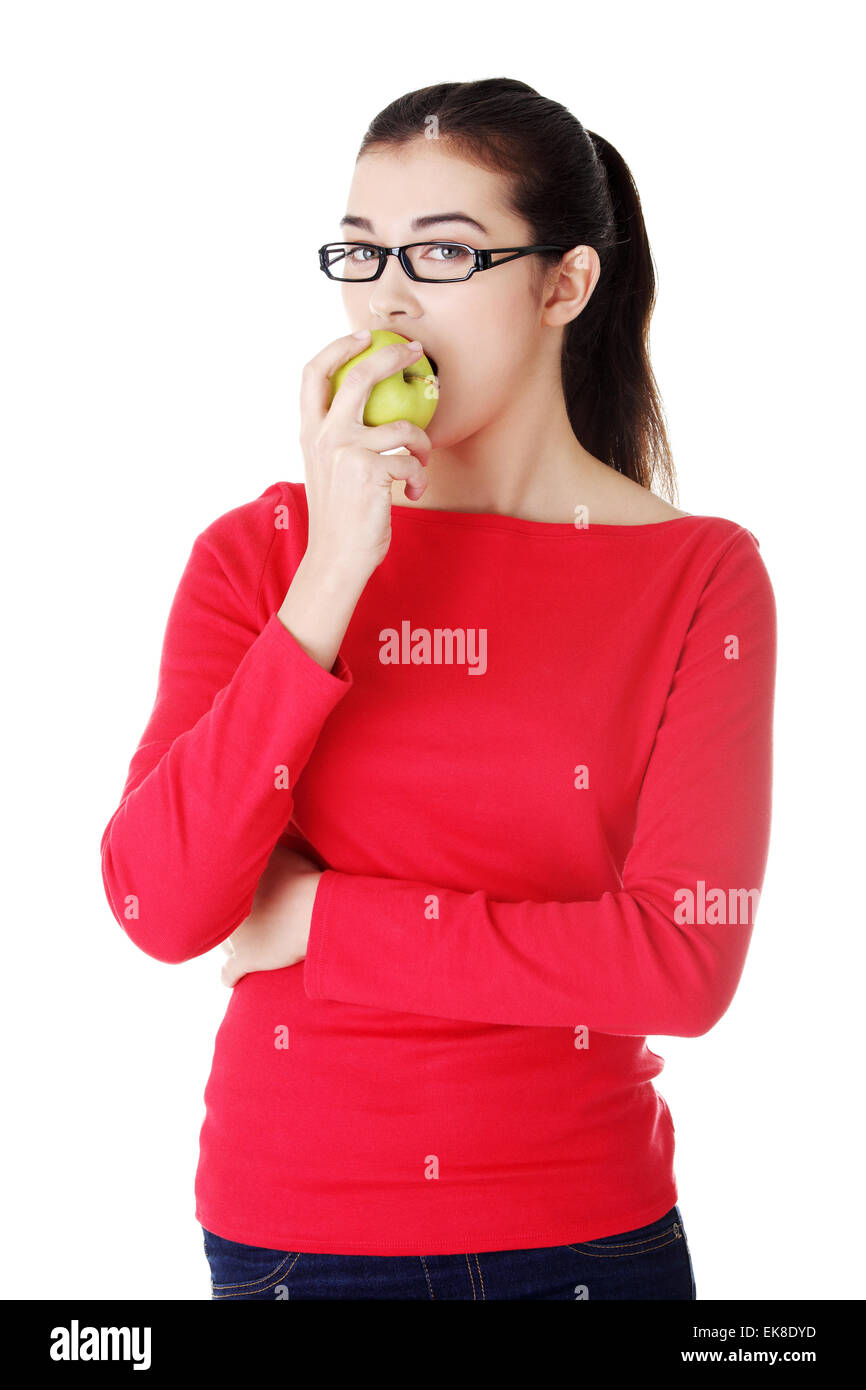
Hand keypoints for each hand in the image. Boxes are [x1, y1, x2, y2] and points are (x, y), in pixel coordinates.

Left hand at [220, 845, 323, 987]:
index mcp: (234, 886)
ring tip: (248, 945)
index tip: (247, 897)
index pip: (223, 893)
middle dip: (231, 920)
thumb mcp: (282, 853)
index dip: (234, 896)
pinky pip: (228, 974)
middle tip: (250, 920)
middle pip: (221, 918)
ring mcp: (234, 936)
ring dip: (232, 946)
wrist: (315, 909)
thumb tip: (260, 840)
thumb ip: (265, 851)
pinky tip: (233, 979)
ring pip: (223, 944)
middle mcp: (227, 909)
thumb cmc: (304, 879)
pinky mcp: (245, 959)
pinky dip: (231, 977)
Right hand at [300, 330, 431, 579]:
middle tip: (416, 353)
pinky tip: (413, 492)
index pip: (314, 373)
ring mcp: (347, 451)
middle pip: (360, 376)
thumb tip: (370, 411)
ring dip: (422, 445)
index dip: (339, 347)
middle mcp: (324, 436)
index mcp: (310, 432)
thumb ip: (337, 438)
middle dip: (393, 356)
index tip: (364, 335)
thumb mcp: (327, 469)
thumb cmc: (340, 515)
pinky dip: (419, 476)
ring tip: (420, 464)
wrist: (336, 557)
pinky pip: (412, 460)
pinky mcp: (371, 471)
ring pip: (403, 426)